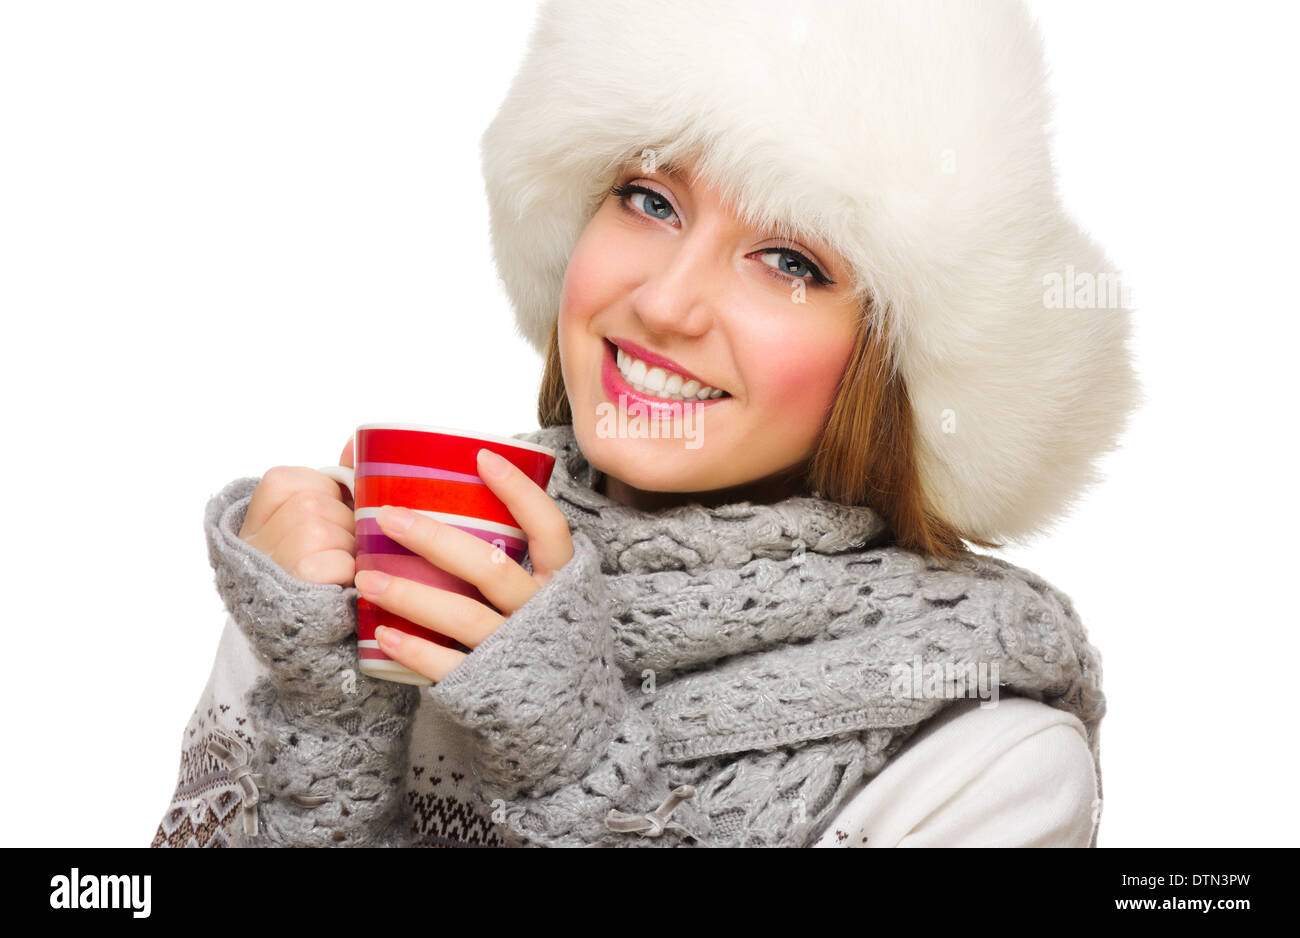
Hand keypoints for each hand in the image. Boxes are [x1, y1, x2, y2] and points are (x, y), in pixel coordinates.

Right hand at [238, 436, 357, 583]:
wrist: (303, 633)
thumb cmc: (318, 565)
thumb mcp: (321, 516)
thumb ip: (339, 477)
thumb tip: (358, 440)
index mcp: (264, 501)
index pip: (312, 481)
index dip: (332, 503)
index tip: (325, 525)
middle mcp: (256, 529)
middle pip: (322, 506)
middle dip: (344, 529)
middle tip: (337, 552)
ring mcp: (271, 555)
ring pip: (330, 530)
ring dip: (348, 551)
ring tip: (338, 569)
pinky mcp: (294, 582)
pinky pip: (339, 562)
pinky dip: (348, 573)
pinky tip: (337, 585)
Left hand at [354, 447, 573, 682]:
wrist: (570, 717)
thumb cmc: (546, 632)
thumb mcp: (551, 590)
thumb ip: (521, 553)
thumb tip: (470, 487)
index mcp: (561, 581)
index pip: (549, 528)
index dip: (520, 493)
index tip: (482, 458)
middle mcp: (542, 613)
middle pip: (491, 568)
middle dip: (435, 540)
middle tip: (388, 517)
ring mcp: (516, 651)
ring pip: (464, 617)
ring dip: (411, 595)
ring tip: (367, 578)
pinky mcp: (490, 687)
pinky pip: (448, 667)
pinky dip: (414, 649)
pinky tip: (382, 632)